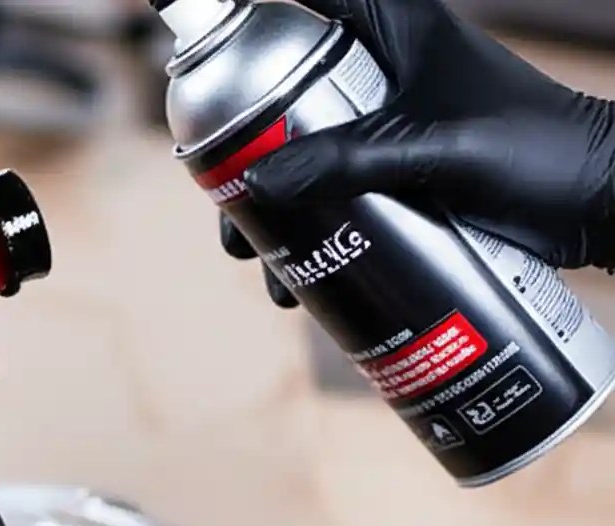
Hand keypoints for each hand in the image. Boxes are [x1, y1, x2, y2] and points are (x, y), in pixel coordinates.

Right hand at [222, 0, 614, 306]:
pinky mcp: (392, 168)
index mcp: (390, 26)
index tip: (167, 3)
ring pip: (294, 149)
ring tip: (262, 267)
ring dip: (266, 208)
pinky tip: (301, 283)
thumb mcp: (436, 152)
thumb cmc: (539, 152)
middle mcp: (376, 66)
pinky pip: (328, 190)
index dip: (232, 4)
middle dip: (236, 145)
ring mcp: (381, 120)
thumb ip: (348, 159)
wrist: (604, 203)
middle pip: (276, 86)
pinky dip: (307, 232)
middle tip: (219, 199)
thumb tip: (257, 185)